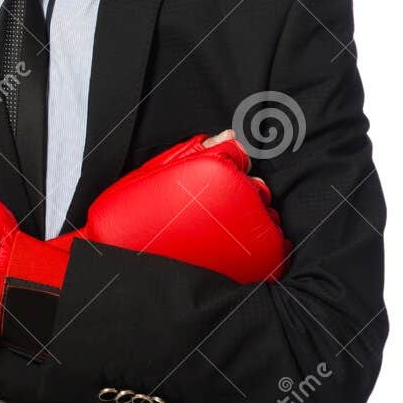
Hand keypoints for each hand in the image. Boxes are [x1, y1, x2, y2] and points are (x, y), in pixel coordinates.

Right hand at [56, 129, 288, 281]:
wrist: (126, 266)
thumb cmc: (134, 215)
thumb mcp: (160, 170)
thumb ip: (200, 150)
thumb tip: (231, 136)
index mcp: (220, 170)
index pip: (241, 159)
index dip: (222, 173)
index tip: (202, 190)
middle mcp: (244, 197)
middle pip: (256, 188)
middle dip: (238, 196)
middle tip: (202, 215)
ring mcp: (255, 230)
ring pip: (266, 216)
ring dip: (248, 223)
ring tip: (210, 238)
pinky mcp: (265, 260)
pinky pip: (276, 248)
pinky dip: (257, 250)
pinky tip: (226, 253)